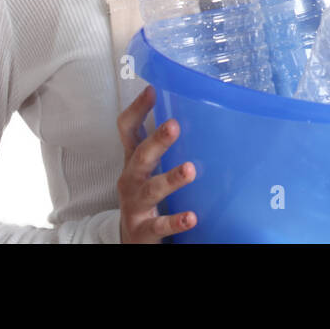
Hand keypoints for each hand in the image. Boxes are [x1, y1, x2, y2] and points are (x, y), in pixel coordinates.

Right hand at [116, 84, 197, 242]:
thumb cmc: (147, 195)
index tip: (152, 90)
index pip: (128, 129)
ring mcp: (135, 205)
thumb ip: (164, 146)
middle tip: (174, 125)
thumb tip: (201, 113)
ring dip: (170, 179)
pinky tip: (191, 217)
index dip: (137, 110)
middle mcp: (130, 179)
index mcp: (133, 160)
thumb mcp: (150, 169)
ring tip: (189, 170)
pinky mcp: (143, 229)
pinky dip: (175, 221)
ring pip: (151, 189)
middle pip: (140, 156)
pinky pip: (159, 225)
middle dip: (156, 140)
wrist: (132, 239)